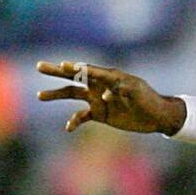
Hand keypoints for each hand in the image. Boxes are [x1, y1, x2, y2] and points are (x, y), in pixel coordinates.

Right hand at [36, 60, 185, 135]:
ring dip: (56, 94)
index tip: (63, 66)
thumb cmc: (148, 100)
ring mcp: (97, 99)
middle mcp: (99, 85)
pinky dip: (74, 121)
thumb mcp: (137, 92)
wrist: (156, 116)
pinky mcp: (99, 114)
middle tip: (40, 66)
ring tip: (40, 95)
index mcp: (109, 76)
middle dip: (57, 72)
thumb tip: (104, 95)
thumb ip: (121, 90)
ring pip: (72, 94)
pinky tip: (68, 128)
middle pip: (74, 77)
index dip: (76, 68)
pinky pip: (81, 116)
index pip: (88, 70)